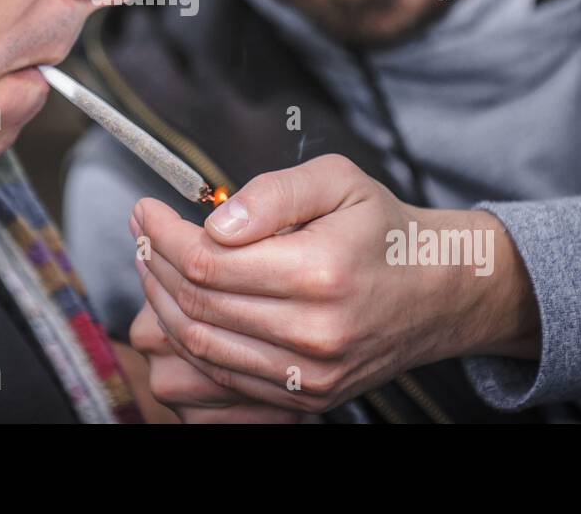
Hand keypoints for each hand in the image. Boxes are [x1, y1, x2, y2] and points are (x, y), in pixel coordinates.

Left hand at [130, 154, 540, 413]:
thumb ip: (273, 193)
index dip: (162, 235)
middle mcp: (314, 333)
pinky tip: (179, 311)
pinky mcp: (308, 399)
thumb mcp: (338, 181)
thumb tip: (218, 223)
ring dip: (161, 307)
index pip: (207, 262)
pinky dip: (189, 349)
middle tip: (142, 233)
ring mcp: (311, 375)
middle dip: (154, 265)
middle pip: (196, 306)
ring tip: (152, 267)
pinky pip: (224, 382)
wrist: (438, 292)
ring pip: (201, 349)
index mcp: (319, 272)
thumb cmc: (383, 230)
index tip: (144, 210)